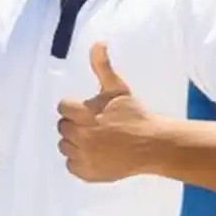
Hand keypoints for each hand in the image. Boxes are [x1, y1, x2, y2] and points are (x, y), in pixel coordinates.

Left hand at [57, 42, 158, 182]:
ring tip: (97, 140)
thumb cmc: (135, 114)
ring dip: (76, 142)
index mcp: (84, 113)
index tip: (92, 111)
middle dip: (76, 124)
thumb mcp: (118, 88)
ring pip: (65, 146)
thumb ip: (102, 66)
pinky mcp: (87, 172)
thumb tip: (98, 43)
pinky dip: (80, 161)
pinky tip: (97, 154)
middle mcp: (80, 135)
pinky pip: (71, 165)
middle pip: (63, 127)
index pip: (63, 107)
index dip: (76, 108)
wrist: (152, 145)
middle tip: (97, 125)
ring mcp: (83, 156)